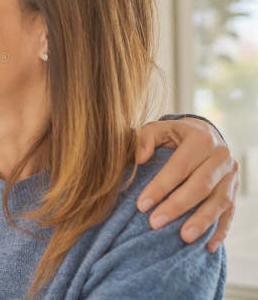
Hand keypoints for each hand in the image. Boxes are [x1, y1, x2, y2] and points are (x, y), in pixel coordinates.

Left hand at [135, 116, 238, 251]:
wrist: (205, 134)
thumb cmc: (174, 135)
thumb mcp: (158, 128)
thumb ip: (145, 138)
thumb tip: (139, 158)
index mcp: (201, 139)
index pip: (179, 167)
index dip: (160, 187)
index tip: (141, 206)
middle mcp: (221, 157)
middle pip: (200, 186)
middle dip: (177, 207)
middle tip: (155, 223)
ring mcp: (231, 175)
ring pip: (219, 201)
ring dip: (202, 222)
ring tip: (183, 238)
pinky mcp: (235, 190)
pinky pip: (230, 213)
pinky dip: (220, 231)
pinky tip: (207, 246)